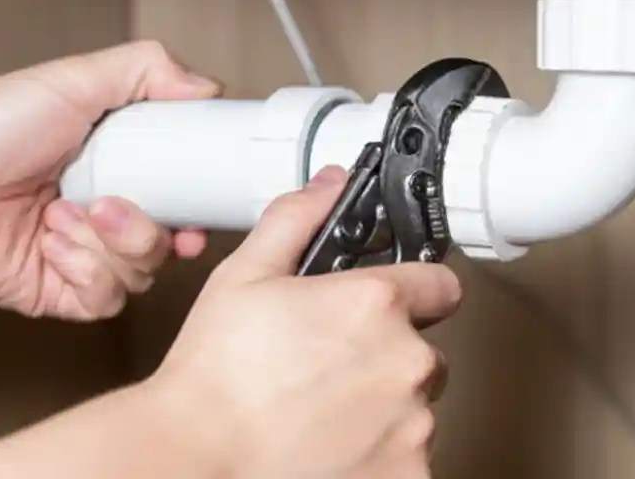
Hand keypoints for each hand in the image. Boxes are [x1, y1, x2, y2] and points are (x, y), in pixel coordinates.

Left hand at [0, 41, 220, 320]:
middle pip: (173, 234)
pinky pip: (109, 299)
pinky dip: (87, 271)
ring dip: (113, 243)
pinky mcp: (63, 293)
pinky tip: (52, 243)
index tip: (205, 194)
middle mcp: (102, 208)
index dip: (200, 195)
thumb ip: (147, 68)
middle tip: (121, 208)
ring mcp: (83, 253)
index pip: (181, 184)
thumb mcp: (73, 79)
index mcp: (114, 159)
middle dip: (159, 227)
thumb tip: (206, 85)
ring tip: (68, 214)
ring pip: (146, 270)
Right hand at [147, 166, 463, 478]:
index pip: (440, 285)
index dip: (410, 294)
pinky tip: (329, 450)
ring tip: (319, 415)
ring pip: (414, 409)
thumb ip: (297, 220)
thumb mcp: (243, 277)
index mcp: (374, 303)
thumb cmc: (214, 378)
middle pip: (422, 352)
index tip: (384, 311)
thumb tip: (330, 185)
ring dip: (382, 410)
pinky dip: (379, 456)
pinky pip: (409, 459)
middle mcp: (406, 363)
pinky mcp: (409, 477)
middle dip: (385, 357)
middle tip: (327, 370)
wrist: (195, 460)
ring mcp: (412, 427)